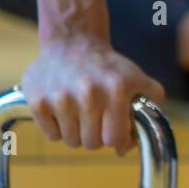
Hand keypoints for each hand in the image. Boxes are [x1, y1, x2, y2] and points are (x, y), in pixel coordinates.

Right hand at [21, 38, 165, 155]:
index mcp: (116, 90)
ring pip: (72, 141)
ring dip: (77, 132)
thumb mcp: (138, 79)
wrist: (72, 42)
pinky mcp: (38, 101)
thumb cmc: (107, 67)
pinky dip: (58, 128)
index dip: (117, 140)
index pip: (115, 139)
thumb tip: (130, 145)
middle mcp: (88, 94)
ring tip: (79, 110)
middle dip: (97, 136)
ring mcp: (60, 98)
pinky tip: (63, 108)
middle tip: (96, 117)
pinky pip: (52, 135)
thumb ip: (150, 107)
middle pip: (92, 144)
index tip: (114, 131)